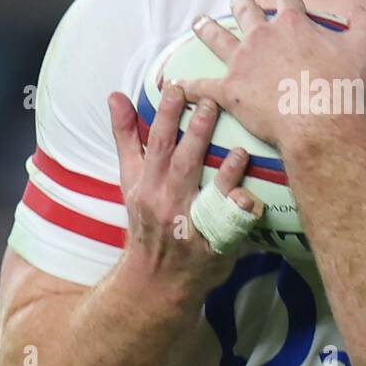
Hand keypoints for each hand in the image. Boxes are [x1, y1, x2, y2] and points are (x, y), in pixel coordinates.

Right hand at [108, 82, 263, 294]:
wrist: (154, 280)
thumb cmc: (146, 220)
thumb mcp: (130, 180)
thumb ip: (126, 137)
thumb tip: (115, 95)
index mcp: (146, 184)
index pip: (155, 143)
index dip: (165, 114)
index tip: (177, 85)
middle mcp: (165, 202)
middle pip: (181, 162)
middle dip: (195, 131)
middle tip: (212, 100)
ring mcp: (189, 225)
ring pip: (205, 192)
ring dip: (222, 169)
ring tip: (239, 147)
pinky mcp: (212, 245)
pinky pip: (228, 224)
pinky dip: (238, 205)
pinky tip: (250, 191)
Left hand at [176, 0, 365, 149]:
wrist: (320, 122)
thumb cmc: (342, 88)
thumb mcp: (364, 48)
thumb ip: (364, 24)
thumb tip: (361, 11)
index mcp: (293, 25)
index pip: (287, 3)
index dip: (289, 4)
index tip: (289, 6)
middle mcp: (263, 37)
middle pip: (247, 13)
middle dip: (242, 6)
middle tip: (237, 2)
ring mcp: (243, 63)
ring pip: (218, 39)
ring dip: (207, 30)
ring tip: (199, 24)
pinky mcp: (230, 91)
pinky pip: (202, 86)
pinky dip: (188, 86)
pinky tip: (176, 85)